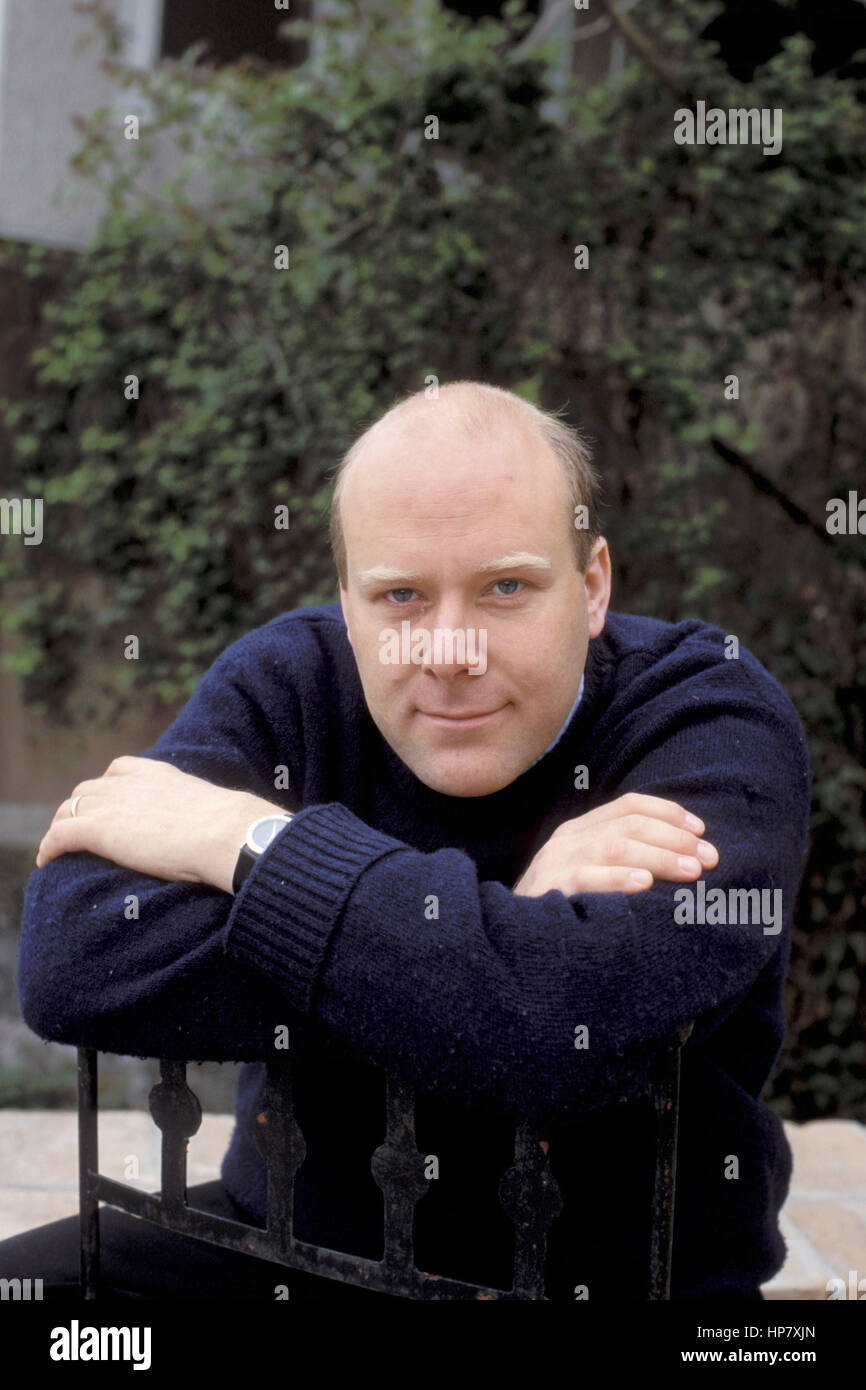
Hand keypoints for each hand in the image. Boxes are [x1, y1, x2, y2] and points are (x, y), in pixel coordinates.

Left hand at [35, 755, 283, 895]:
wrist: (229, 835)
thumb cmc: (236, 830)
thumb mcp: (219, 812)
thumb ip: (211, 814)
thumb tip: (241, 830)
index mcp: (160, 774)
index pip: (120, 770)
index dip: (108, 788)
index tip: (111, 804)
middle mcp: (131, 783)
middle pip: (90, 789)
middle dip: (82, 807)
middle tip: (82, 831)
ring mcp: (113, 804)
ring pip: (71, 808)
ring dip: (64, 826)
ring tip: (59, 848)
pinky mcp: (100, 829)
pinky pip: (61, 834)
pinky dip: (49, 846)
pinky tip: (46, 861)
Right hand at [512, 792, 718, 897]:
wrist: (516, 939)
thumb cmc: (567, 908)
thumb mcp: (593, 873)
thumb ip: (625, 857)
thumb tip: (686, 854)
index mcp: (580, 830)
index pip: (629, 805)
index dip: (669, 813)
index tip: (702, 831)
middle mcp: (568, 840)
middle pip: (629, 824)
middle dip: (675, 838)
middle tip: (709, 858)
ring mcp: (556, 862)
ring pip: (614, 846)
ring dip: (659, 856)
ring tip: (691, 871)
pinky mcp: (549, 889)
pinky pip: (586, 878)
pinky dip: (617, 878)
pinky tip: (645, 885)